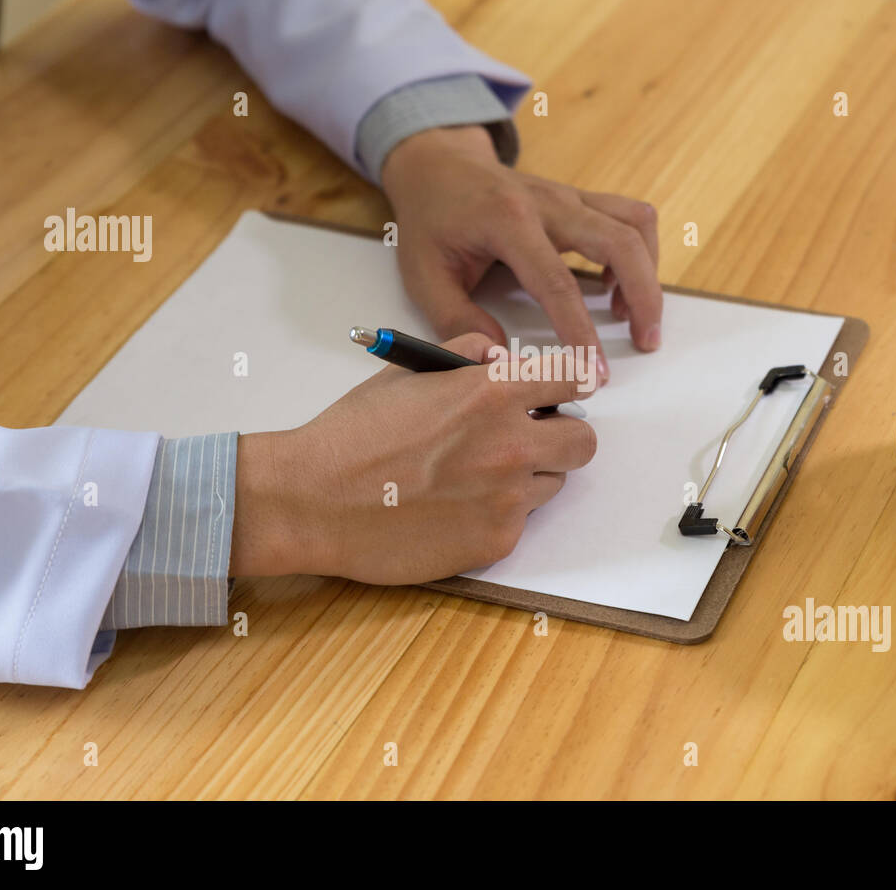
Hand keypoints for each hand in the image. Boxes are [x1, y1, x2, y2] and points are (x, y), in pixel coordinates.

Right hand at [229, 333, 596, 584]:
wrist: (313, 501)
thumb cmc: (353, 435)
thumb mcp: (410, 372)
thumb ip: (467, 355)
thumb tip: (502, 355)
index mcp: (492, 392)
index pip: (575, 378)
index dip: (571, 384)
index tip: (566, 391)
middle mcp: (511, 443)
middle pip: (582, 441)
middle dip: (560, 436)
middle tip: (526, 440)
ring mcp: (507, 497)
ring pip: (552, 483)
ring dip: (528, 477)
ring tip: (474, 477)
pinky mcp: (497, 540)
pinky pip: (520, 522)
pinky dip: (497, 515)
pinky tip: (454, 509)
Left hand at [379, 125, 663, 383]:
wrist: (438, 165)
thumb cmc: (430, 220)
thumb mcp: (423, 276)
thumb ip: (458, 322)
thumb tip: (500, 362)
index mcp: (507, 221)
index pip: (557, 283)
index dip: (580, 331)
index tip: (593, 370)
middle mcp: (548, 202)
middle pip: (620, 242)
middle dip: (644, 296)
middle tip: (645, 342)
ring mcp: (569, 196)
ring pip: (636, 224)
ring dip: (649, 273)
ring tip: (633, 318)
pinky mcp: (580, 200)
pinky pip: (630, 218)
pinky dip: (639, 253)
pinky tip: (617, 287)